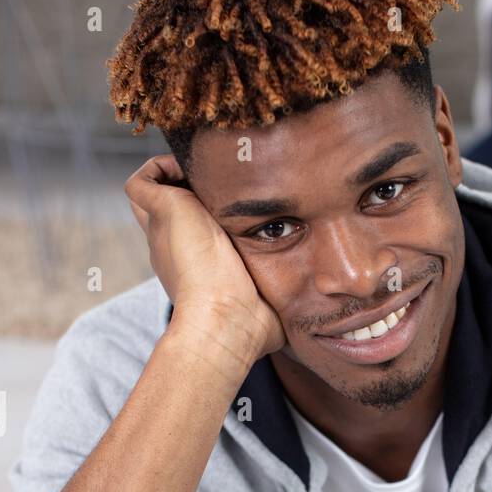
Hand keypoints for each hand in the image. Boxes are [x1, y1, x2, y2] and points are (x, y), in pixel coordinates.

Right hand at [125, 153, 285, 371]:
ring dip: (178, 173)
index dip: (208, 213)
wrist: (226, 321)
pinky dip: (162, 165)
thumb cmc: (253, 326)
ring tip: (213, 167)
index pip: (192, 231)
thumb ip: (293, 296)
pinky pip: (144, 178)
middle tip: (228, 178)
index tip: (237, 204)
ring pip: (153, 189)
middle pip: (170, 206)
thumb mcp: (274, 304)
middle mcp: (174, 245)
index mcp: (197, 264)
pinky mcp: (161, 211)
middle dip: (195, 187)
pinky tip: (198, 168)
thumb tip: (347, 323)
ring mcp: (163, 229)